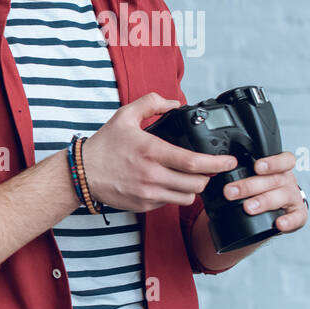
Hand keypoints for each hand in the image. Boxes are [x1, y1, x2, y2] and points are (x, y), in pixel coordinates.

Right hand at [80, 92, 239, 213]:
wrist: (81, 173)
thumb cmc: (103, 146)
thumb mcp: (125, 116)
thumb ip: (152, 103)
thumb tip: (175, 103)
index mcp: (151, 151)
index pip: (194, 162)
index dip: (217, 163)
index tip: (228, 161)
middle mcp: (151, 175)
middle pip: (197, 183)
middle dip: (208, 176)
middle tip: (209, 169)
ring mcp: (148, 193)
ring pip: (187, 197)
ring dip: (193, 188)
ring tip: (190, 178)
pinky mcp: (143, 205)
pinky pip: (169, 203)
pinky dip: (174, 195)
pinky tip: (167, 184)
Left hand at [221, 151, 307, 232]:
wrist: (274, 207)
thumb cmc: (259, 188)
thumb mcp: (252, 176)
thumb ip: (239, 171)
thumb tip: (214, 169)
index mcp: (278, 168)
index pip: (283, 160)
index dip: (272, 163)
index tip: (257, 167)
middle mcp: (287, 181)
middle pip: (273, 180)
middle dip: (250, 186)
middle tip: (230, 192)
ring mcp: (292, 197)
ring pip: (280, 197)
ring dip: (263, 202)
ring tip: (248, 208)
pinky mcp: (298, 214)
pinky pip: (297, 218)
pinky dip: (289, 222)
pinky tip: (279, 224)